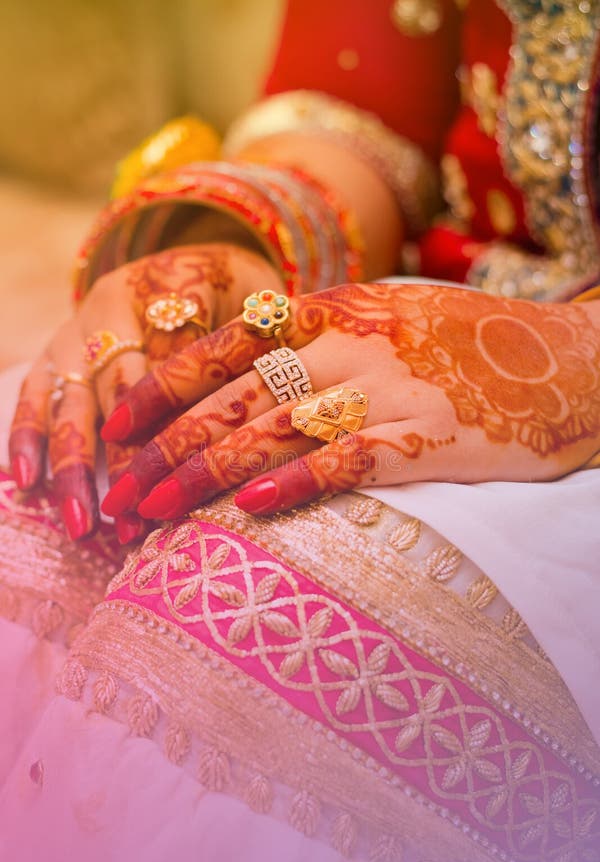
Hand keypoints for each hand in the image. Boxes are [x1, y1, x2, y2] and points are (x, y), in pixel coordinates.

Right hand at [8, 243, 284, 539]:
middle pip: (117, 395)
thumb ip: (236, 359)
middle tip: (133, 519)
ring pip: (71, 403)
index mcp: (164, 294)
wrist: (191, 261)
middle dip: (125, 463)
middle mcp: (109, 312)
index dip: (173, 429)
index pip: (169, 371)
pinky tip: (28, 481)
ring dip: (75, 468)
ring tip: (83, 525)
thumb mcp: (246, 311)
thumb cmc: (229, 296)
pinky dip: (27, 436)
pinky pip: (34, 395)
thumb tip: (228, 439)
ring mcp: (75, 333)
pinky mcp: (53, 352)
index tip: (181, 482)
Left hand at [100, 283, 599, 519]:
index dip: (163, 387)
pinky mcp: (427, 434)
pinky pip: (350, 459)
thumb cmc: (471, 343)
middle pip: (235, 398)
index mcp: (335, 309)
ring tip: (155, 512)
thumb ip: (321, 336)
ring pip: (276, 430)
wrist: (567, 361)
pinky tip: (253, 508)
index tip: (116, 427)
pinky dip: (298, 481)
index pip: (225, 346)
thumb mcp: (387, 316)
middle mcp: (351, 343)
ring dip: (208, 474)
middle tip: (120, 491)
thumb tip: (249, 368)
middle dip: (168, 447)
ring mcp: (388, 387)